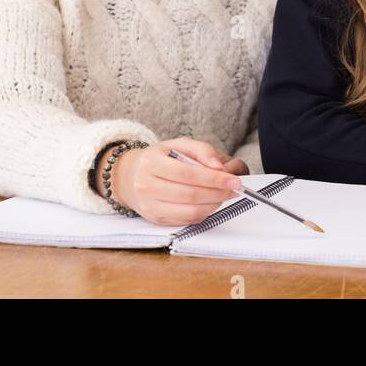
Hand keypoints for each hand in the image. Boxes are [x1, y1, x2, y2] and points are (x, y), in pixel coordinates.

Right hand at [109, 137, 242, 225]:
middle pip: (190, 195)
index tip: (234, 180)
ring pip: (189, 211)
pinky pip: (186, 220)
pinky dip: (204, 213)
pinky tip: (210, 202)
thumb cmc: (160, 159)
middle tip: (235, 188)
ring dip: (214, 205)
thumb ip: (201, 150)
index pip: (188, 174)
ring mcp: (150, 206)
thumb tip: (220, 167)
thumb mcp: (178, 144)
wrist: (131, 176)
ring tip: (224, 195)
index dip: (214, 179)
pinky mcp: (156, 219)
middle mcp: (147, 186)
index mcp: (151, 163)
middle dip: (218, 193)